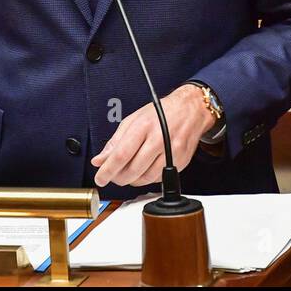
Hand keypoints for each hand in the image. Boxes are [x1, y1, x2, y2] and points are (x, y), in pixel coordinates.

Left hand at [92, 84, 216, 188]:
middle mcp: (159, 139)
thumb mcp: (133, 119)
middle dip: (118, 178)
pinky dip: (147, 178)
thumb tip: (100, 160)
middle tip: (112, 176)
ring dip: (133, 180)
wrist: (190, 110)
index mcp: (144, 126)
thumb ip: (115, 142)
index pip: (122, 154)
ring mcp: (172, 152)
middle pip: (133, 170)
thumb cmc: (161, 113)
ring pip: (146, 178)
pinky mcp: (181, 162)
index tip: (100, 178)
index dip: (108, 170)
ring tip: (128, 173)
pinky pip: (159, 178)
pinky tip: (144, 169)